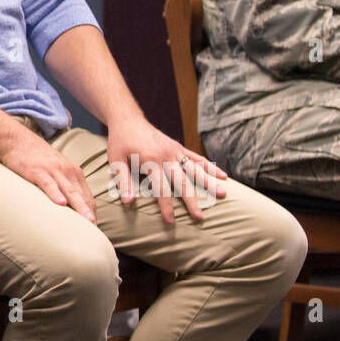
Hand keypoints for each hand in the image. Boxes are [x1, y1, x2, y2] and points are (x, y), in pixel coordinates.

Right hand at [0, 128, 96, 222]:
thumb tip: (71, 207)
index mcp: (74, 172)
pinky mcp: (37, 170)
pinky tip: (60, 203)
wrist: (17, 140)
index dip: (92, 212)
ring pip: (70, 191)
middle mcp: (67, 171)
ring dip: (80, 206)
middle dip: (90, 213)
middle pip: (82, 195)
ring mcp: (53, 170)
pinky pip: (49, 183)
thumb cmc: (36, 158)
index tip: (94, 228)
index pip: (87, 196)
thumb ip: (65, 184)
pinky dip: (55, 193)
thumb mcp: (56, 169)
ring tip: (87, 220)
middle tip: (96, 230)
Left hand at [106, 115, 226, 223]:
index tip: (170, 221)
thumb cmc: (120, 142)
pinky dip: (210, 167)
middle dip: (191, 201)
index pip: (161, 188)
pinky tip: (223, 176)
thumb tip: (127, 202)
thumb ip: (123, 181)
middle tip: (200, 217)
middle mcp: (166, 156)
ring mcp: (175, 151)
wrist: (128, 119)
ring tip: (223, 195)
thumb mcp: (116, 161)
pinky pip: (197, 158)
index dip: (166, 206)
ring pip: (195, 169)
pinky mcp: (179, 148)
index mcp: (151, 162)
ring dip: (209, 182)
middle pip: (182, 181)